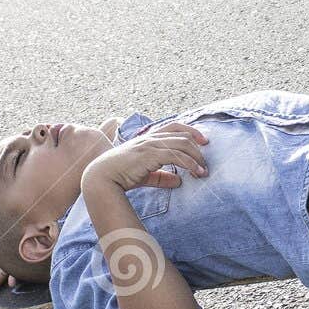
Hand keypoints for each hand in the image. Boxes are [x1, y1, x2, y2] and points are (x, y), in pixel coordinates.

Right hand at [87, 121, 209, 193]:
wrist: (102, 177)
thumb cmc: (121, 175)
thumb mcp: (146, 176)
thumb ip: (162, 177)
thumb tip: (179, 181)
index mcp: (148, 138)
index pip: (174, 127)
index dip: (191, 131)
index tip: (204, 141)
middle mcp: (150, 138)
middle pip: (182, 135)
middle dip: (198, 147)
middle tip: (206, 162)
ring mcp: (150, 145)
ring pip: (182, 144)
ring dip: (197, 158)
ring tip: (203, 171)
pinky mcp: (150, 154)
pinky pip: (176, 156)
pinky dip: (190, 164)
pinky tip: (196, 172)